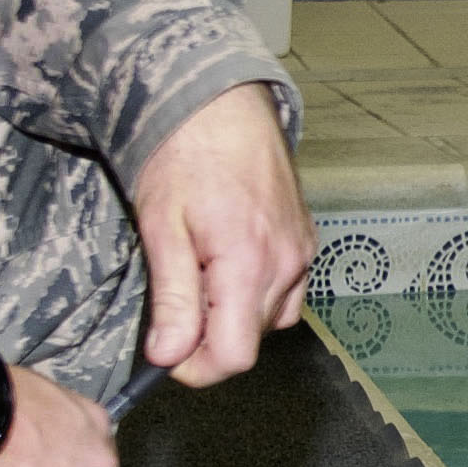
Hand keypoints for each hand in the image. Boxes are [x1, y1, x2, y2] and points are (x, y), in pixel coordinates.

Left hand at [130, 84, 311, 388]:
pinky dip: (256, 293)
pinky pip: (285, 291)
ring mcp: (302, 251)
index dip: (195, 366)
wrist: (221, 101)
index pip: (234, 356)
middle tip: (173, 299)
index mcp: (249, 262)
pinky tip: (227, 264)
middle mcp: (286, 262)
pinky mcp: (306, 240)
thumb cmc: (184, 152)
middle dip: (209, 337)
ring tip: (199, 275)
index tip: (165, 349)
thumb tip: (167, 356)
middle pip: (252, 341)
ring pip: (269, 318)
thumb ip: (171, 297)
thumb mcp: (161, 226)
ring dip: (233, 315)